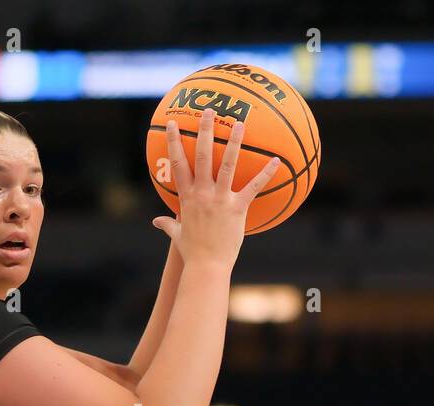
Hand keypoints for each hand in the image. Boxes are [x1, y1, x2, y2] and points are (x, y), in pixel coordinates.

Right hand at [152, 108, 281, 267]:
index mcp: (187, 197)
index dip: (173, 142)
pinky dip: (267, 174)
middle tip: (208, 111)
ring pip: (227, 164)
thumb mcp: (177, 235)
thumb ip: (167, 224)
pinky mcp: (238, 208)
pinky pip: (254, 187)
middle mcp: (202, 193)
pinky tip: (278, 160)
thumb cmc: (192, 252)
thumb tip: (155, 222)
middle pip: (202, 155)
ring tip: (240, 123)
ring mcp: (220, 199)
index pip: (177, 164)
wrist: (207, 266)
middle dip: (205, 131)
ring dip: (234, 142)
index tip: (171, 123)